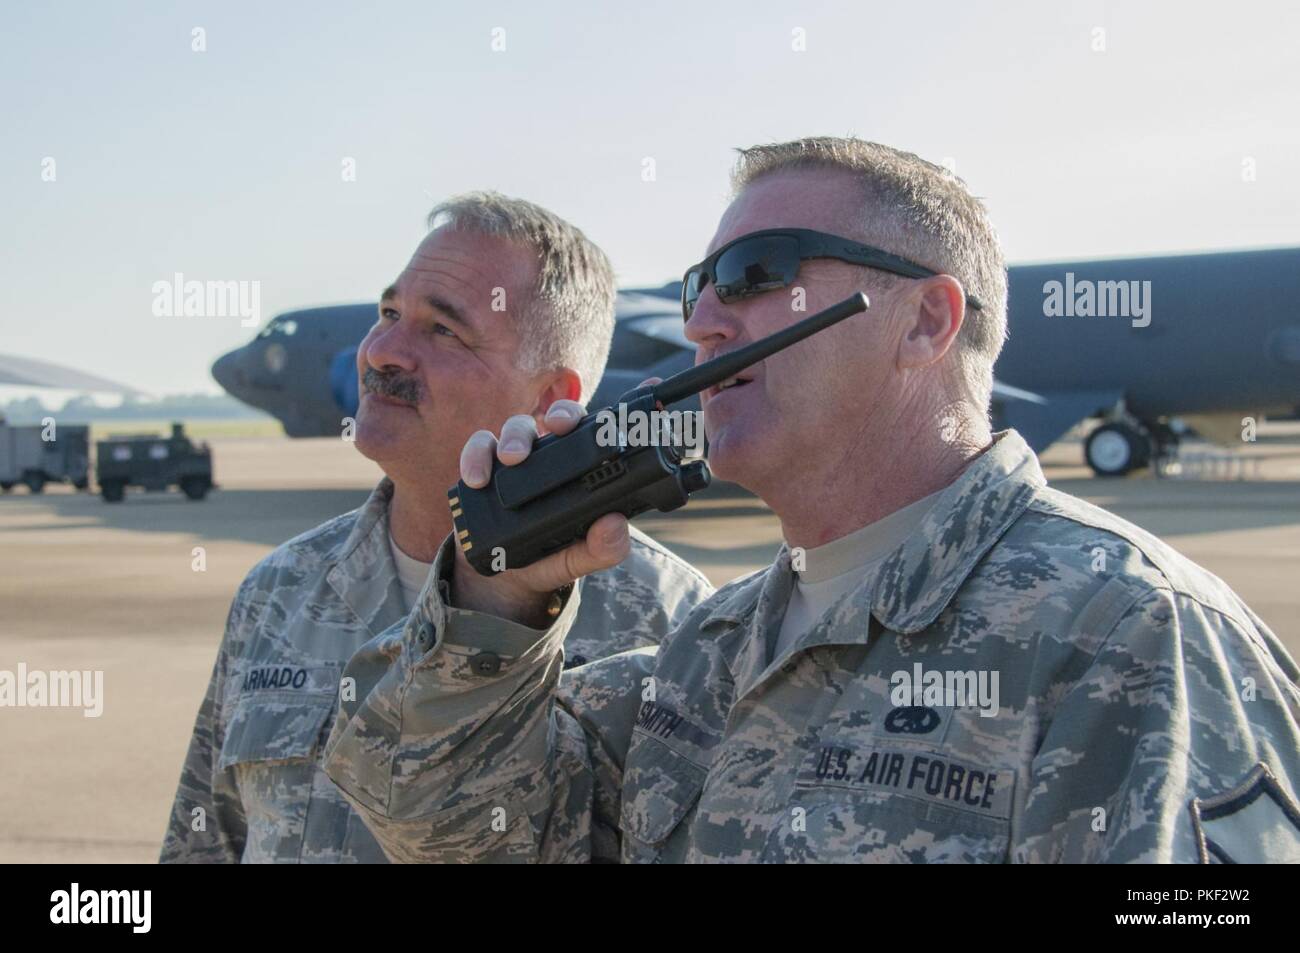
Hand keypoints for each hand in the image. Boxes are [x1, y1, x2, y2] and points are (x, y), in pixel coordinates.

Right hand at [450, 399, 630, 625]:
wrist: (501, 580)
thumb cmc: (548, 558)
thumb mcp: (577, 560)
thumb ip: (600, 549)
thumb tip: (615, 526)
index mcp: (585, 469)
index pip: (608, 433)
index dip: (627, 407)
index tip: (652, 385)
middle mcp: (554, 456)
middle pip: (561, 417)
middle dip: (562, 414)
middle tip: (561, 426)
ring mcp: (519, 457)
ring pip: (517, 426)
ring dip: (515, 436)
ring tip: (512, 458)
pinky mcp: (486, 465)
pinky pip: (479, 448)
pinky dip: (476, 457)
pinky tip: (477, 478)